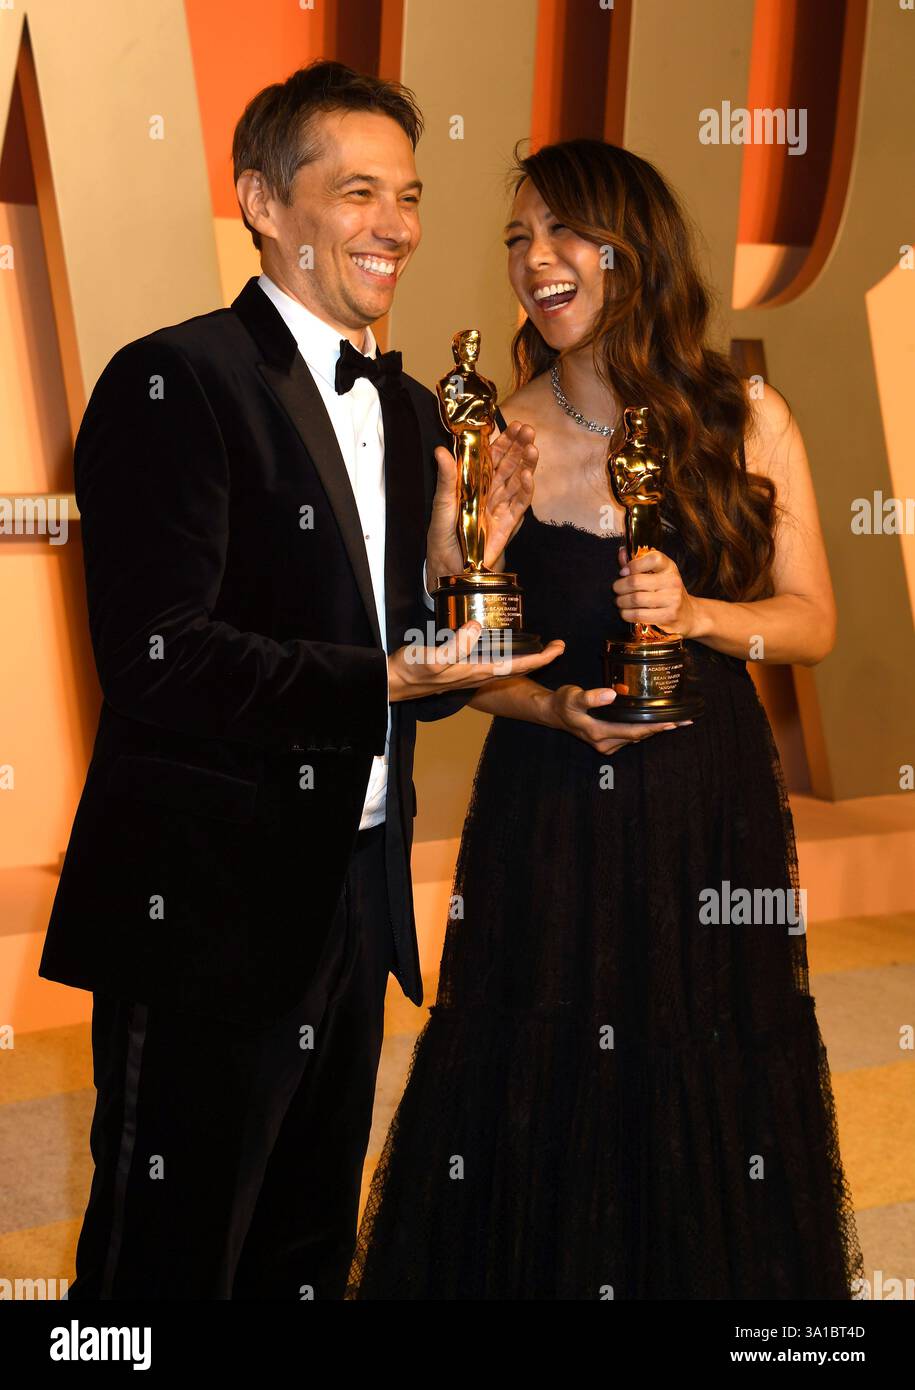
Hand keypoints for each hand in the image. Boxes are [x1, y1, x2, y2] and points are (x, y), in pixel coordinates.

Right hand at [388, 622, 564, 701]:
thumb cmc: (412, 671)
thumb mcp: (432, 657)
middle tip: (559, 646)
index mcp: (477, 671)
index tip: (559, 648)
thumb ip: (455, 646)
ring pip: (507, 666)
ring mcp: (471, 673)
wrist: (395, 684)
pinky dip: (507, 656)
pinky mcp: (462, 669)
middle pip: (518, 668)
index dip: (541, 658)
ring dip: (526, 658)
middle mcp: (478, 674)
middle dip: (540, 659)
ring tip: (541, 648)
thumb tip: (475, 626)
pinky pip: (493, 663)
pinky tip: (506, 648)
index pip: (517, 665)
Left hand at [426, 421, 537, 582]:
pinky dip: (525, 490)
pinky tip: (528, 475)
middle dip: (518, 447)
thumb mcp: (441, 507)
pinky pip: (519, 504)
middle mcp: (489, 493)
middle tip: (528, 430)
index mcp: (473, 485)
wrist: (452, 572)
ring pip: (516, 481)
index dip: (502, 441)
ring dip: (525, 464)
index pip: (490, 457)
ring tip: (533, 448)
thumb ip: (445, 480)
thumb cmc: (442, 540)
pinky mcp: (508, 524)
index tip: (513, 425)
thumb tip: (440, 450)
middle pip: (508, 465)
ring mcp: (500, 508)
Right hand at [550, 684, 691, 754]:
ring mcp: (607, 744)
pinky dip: (644, 730)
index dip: (654, 726)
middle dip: (661, 728)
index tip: (673, 722)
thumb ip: (590, 697)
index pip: (633, 731)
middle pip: (639, 736)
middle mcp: (605, 743)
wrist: (553, 712)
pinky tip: (655, 722)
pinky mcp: (608, 741)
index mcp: (599, 733)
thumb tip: (611, 696)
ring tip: (676, 721)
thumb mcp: (572, 697)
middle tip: (685, 721)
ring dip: (654, 729)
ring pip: (636, 737)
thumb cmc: (563, 703)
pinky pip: (630, 736)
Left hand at [612, 547, 701, 636]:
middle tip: (616, 589)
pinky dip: (627, 614)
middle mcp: (672, 581)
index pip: (652, 559)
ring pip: (635, 599)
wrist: (688, 614)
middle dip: (619, 586)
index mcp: (669, 567)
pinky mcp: (668, 616)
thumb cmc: (667, 592)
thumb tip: (621, 553)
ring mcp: (672, 599)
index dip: (633, 564)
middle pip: (636, 581)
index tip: (623, 572)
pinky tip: (625, 612)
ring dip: (621, 601)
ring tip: (619, 601)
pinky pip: (639, 614)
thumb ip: (638, 564)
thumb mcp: (657, 574)